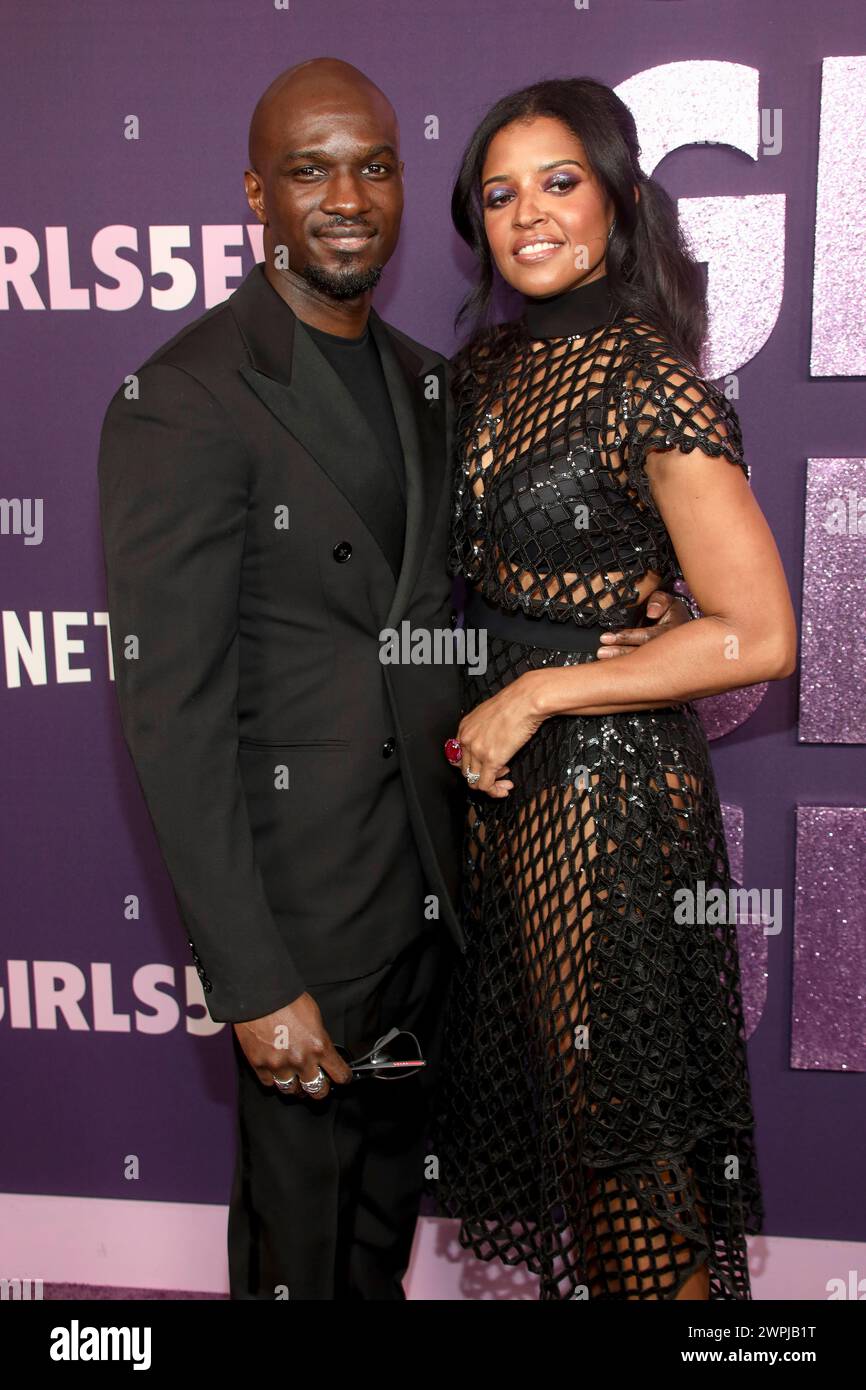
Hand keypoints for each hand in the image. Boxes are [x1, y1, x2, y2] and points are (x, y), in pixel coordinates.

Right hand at [233, 993, 352, 1100]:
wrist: (260, 995)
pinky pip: (269, 1083)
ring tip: (295, 1080)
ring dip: (295, 1087)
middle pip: (317, 1091)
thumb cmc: (286, 999)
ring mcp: (279, 1065)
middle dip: (320, 1089)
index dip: (343, 1078)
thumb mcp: (314, 1016)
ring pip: (291, 1091)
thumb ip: (319, 1038)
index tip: (341, 1078)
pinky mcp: (260, 1065)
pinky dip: (273, 1079)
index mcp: (319, 1046)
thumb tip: (321, 1049)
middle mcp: (301, 1060)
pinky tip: (276, 1072)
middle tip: (318, 1084)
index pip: (340, 1074)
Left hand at [455, 675, 543, 796]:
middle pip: (465, 771)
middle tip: (499, 775)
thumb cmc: (514, 703)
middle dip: (482, 777)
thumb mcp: (489, 715)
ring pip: (474, 781)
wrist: (526, 701)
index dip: (474, 765)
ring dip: (491, 786)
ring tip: (505, 782)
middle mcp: (466, 740)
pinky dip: (495, 791)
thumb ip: (484, 730)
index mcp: (464, 728)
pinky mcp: (490, 760)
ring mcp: (477, 751)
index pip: (459, 757)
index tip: (487, 767)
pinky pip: (486, 785)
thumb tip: (491, 743)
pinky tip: (506, 787)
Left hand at [595, 588, 691, 658]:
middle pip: (642, 654)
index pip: (648, 636)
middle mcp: (668, 648)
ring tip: (602, 657)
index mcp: (672, 631)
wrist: (679, 626)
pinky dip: (623, 667)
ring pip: (640, 663)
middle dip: (620, 653)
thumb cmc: (669, 612)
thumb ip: (659, 601)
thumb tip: (651, 612)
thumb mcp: (668, 601)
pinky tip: (609, 666)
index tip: (608, 638)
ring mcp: (662, 658)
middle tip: (601, 652)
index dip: (628, 637)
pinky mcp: (655, 665)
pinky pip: (639, 668)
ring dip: (619, 661)